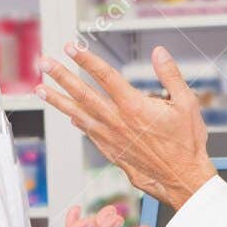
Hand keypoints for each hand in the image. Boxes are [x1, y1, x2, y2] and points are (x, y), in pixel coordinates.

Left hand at [38, 43, 216, 209]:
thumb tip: (159, 52)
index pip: (105, 76)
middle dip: (61, 76)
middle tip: (44, 63)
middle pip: (83, 94)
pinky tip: (68, 115)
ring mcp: (112, 138)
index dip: (86, 60)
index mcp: (135, 106)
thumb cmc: (186, 143)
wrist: (182, 178)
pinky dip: (77, 122)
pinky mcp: (112, 151)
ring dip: (58, 100)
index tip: (71, 47)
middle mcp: (118, 121)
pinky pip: (89, 133)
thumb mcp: (186, 103)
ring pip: (78, 114)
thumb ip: (170, 75)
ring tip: (40, 89)